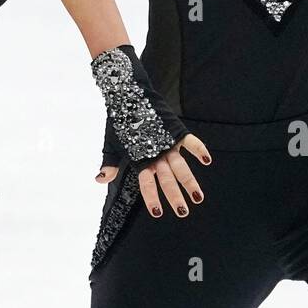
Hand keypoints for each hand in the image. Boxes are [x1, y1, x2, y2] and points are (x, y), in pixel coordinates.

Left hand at [96, 132, 211, 216]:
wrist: (128, 94)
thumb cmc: (119, 121)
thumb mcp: (112, 144)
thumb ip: (110, 164)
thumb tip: (100, 180)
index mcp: (140, 159)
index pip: (146, 183)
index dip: (152, 198)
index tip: (157, 212)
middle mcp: (155, 153)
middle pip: (167, 178)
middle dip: (175, 196)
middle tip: (183, 212)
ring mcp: (167, 142)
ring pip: (180, 166)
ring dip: (189, 181)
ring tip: (198, 197)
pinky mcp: (176, 130)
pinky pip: (190, 141)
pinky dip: (198, 150)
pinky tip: (207, 160)